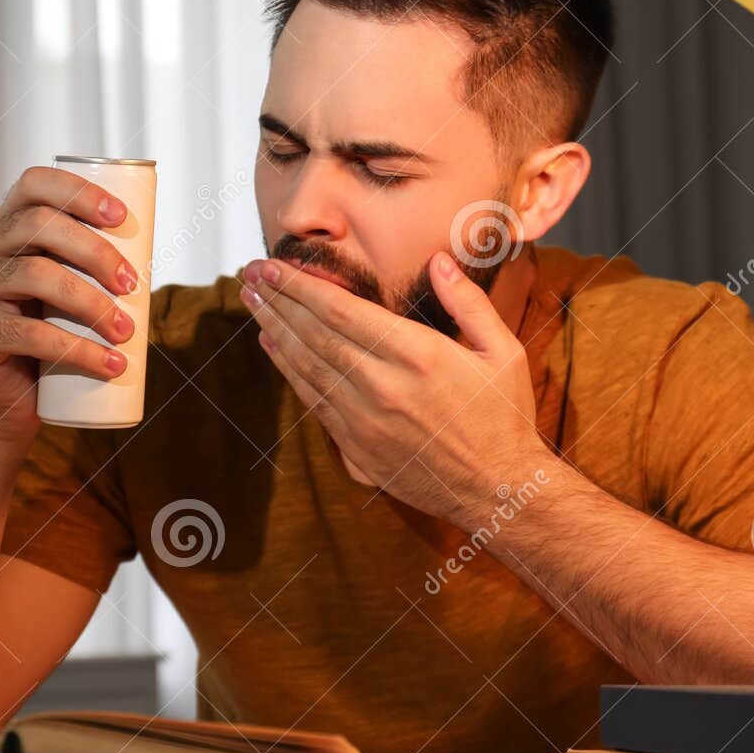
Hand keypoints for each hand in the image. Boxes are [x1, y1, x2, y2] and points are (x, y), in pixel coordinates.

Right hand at [0, 166, 139, 440]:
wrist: (5, 402)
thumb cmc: (42, 342)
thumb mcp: (63, 295)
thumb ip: (84, 268)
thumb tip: (149, 250)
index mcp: (2, 229)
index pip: (34, 186)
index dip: (78, 192)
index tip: (121, 217)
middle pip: (38, 225)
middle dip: (95, 251)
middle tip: (133, 284)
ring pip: (36, 274)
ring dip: (93, 303)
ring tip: (125, 331)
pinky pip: (31, 334)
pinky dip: (80, 350)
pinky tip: (110, 364)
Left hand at [239, 252, 544, 524]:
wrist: (498, 491)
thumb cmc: (504, 419)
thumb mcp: (503, 353)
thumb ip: (468, 304)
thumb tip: (438, 261)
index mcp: (417, 356)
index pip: (341, 311)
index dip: (300, 286)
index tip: (272, 265)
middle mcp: (382, 387)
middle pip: (314, 336)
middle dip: (277, 301)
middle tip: (249, 275)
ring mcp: (364, 422)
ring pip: (307, 368)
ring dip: (274, 331)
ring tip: (252, 302)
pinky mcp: (357, 450)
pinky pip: (314, 403)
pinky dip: (289, 372)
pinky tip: (273, 348)